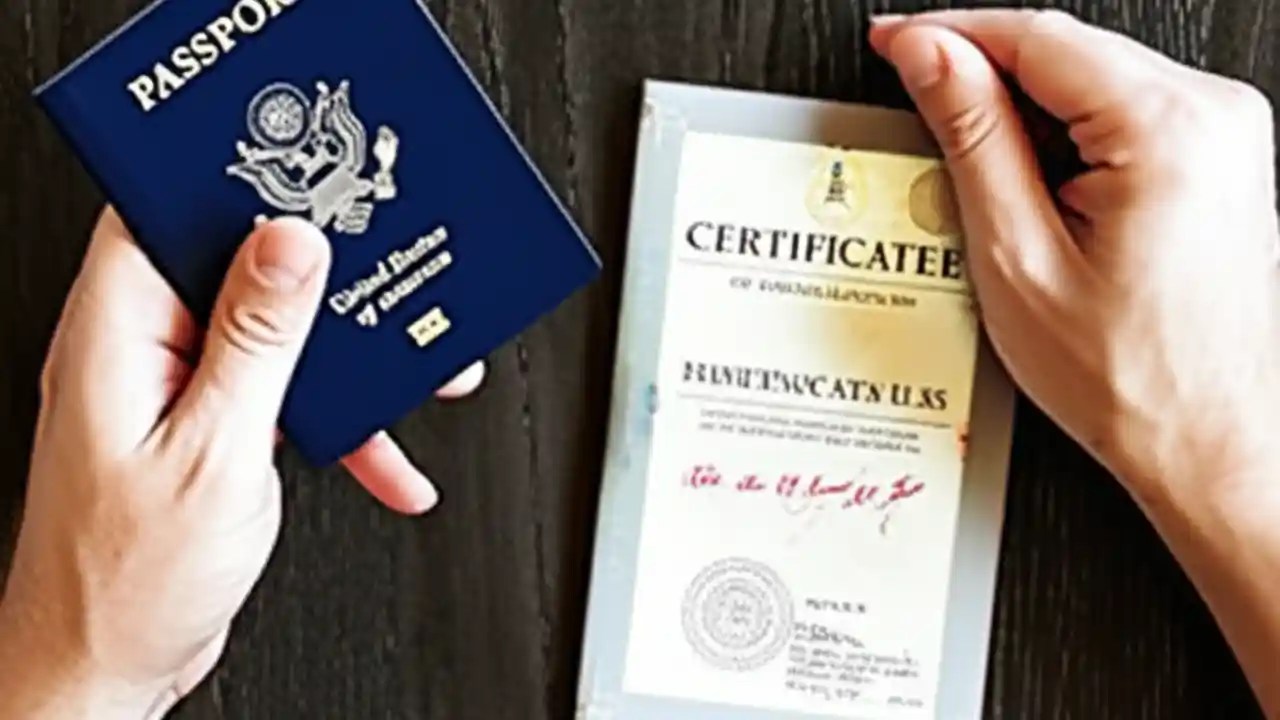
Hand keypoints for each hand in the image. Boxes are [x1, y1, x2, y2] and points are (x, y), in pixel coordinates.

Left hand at [0, 209, 480, 717]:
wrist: (106, 668)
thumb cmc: (127, 582)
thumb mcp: (215, 449)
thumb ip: (257, 339)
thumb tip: (290, 244)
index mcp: (118, 334)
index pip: (164, 209)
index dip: (235, 175)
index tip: (308, 172)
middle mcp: (140, 350)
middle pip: (237, 266)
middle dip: (324, 274)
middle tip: (385, 270)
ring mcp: (173, 390)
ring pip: (274, 334)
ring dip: (344, 357)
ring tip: (412, 370)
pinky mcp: (205, 428)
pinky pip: (282, 396)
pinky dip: (336, 422)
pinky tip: (381, 456)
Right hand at [870, 9, 1278, 503]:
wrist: (1211, 442)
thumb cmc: (1131, 378)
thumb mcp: (1017, 255)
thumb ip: (972, 138)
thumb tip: (931, 56)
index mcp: (1168, 129)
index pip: (1036, 36)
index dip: (949, 32)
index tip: (892, 39)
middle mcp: (1214, 115)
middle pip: (1066, 50)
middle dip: (981, 69)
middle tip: (910, 99)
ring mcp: (1225, 135)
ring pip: (1091, 79)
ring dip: (1021, 107)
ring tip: (970, 170)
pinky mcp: (1218, 159)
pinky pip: (1123, 112)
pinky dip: (1063, 133)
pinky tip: (1027, 183)